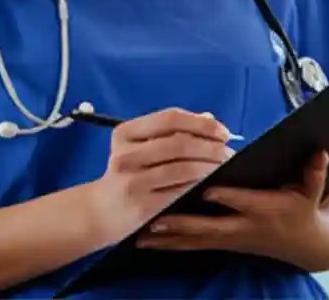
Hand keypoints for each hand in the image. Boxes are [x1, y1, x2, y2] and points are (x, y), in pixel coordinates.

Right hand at [85, 108, 235, 245]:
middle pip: (179, 142)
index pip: (170, 118)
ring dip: (211, 166)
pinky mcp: (143, 205)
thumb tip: (208, 118)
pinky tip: (210, 184)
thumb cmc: (128, 174)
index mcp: (125, 133)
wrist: (100, 211)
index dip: (201, 123)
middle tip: (228, 152)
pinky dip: (201, 184)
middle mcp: (126, 155)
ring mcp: (133, 181)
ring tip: (223, 167)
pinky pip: (181, 191)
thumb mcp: (139, 146)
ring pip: (184, 167)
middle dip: (211, 146)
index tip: (222, 132)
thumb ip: (171, 131)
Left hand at [135, 150, 328, 270]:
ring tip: (141, 235)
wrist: (306, 244)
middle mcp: (245, 227)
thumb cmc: (304, 209)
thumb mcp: (313, 191)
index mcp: (266, 209)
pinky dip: (171, 243)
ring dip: (169, 238)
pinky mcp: (223, 243)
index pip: (243, 201)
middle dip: (184, 224)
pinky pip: (193, 245)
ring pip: (196, 240)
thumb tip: (321, 152)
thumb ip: (315, 173)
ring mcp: (232, 238)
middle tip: (157, 218)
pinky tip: (147, 241)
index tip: (205, 188)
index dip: (225, 196)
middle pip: (210, 227)